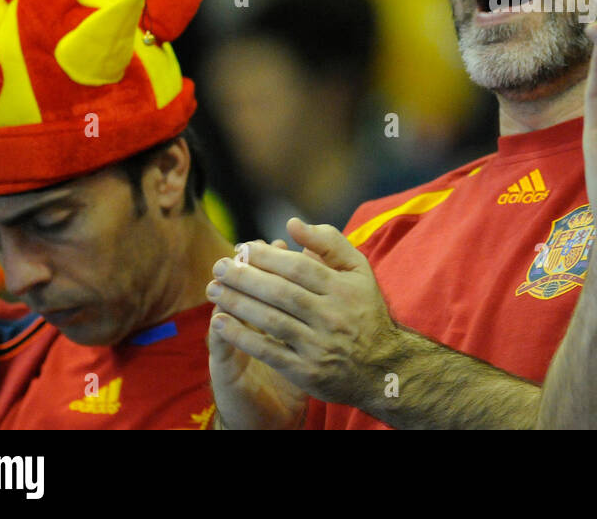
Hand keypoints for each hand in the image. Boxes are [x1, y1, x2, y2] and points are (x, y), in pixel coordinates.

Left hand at [206, 218, 404, 411]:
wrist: (382, 367)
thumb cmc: (364, 311)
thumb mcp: (358, 271)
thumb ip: (329, 242)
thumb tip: (292, 224)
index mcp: (343, 289)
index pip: (298, 268)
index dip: (267, 257)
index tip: (242, 248)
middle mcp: (331, 316)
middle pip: (281, 293)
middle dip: (245, 277)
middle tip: (219, 266)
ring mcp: (319, 346)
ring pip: (271, 320)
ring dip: (237, 303)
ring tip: (213, 289)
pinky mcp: (306, 371)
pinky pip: (269, 351)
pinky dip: (242, 336)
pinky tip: (220, 322)